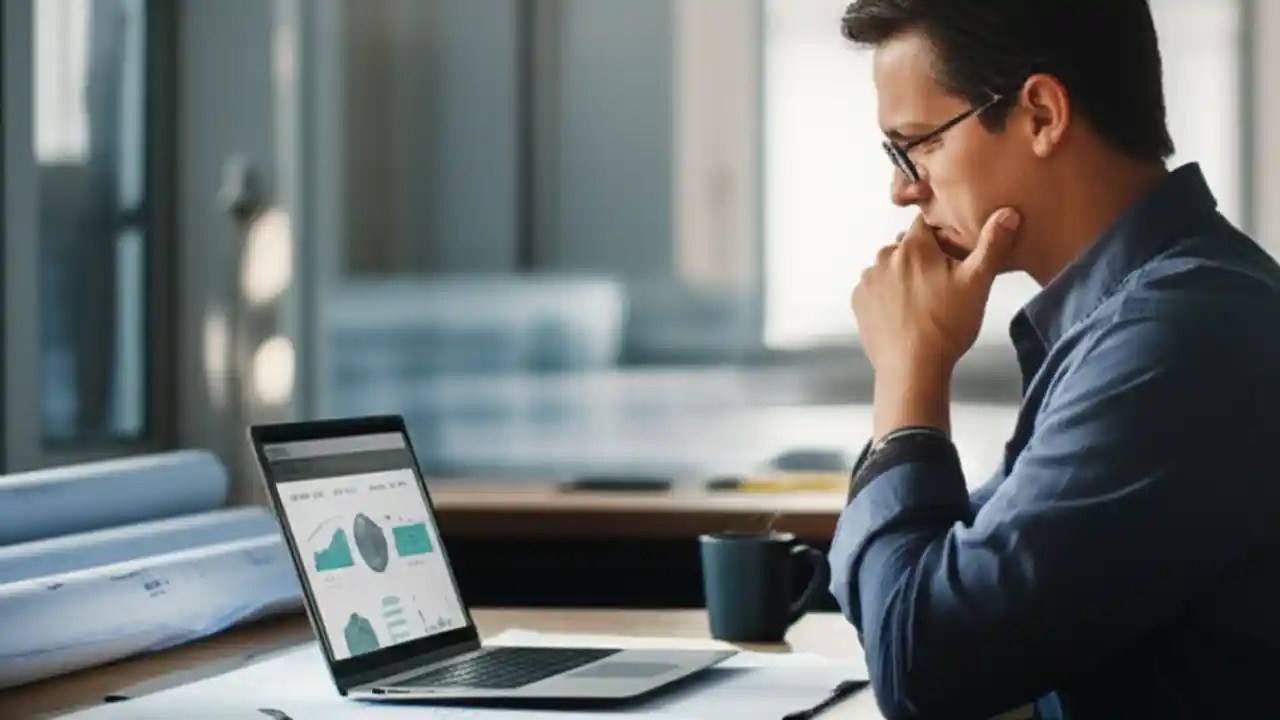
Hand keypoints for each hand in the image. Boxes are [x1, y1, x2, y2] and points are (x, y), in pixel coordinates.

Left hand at [851, 208, 1021, 423]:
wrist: (912, 368)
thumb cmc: (946, 325)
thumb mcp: (977, 283)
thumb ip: (992, 245)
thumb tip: (1007, 212)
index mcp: (913, 247)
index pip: (925, 224)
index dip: (940, 236)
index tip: (951, 253)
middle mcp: (884, 257)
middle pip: (905, 247)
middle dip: (921, 258)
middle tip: (941, 284)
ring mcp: (868, 281)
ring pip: (889, 268)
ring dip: (902, 276)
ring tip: (922, 303)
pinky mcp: (859, 303)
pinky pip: (875, 289)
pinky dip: (886, 296)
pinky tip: (903, 313)